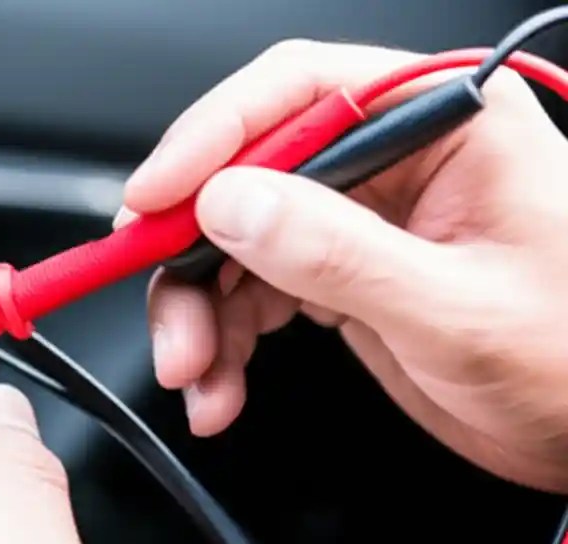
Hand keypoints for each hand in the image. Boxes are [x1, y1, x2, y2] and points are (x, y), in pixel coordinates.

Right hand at [126, 40, 567, 490]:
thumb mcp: (453, 310)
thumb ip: (337, 253)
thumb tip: (233, 203)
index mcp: (442, 124)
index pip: (298, 94)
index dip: (210, 139)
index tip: (153, 198)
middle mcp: (393, 161)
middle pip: (245, 175)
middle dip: (191, 253)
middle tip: (168, 316)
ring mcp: (361, 220)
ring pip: (233, 241)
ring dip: (198, 312)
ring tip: (197, 375)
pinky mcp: (340, 275)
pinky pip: (250, 292)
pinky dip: (222, 343)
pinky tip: (221, 387)